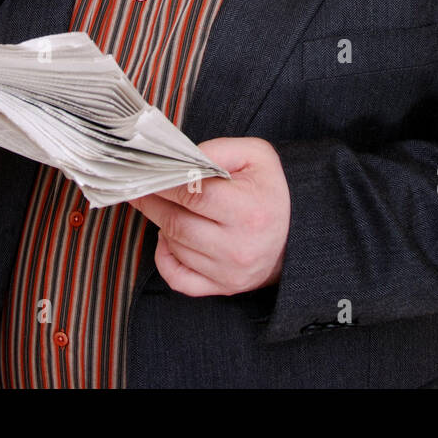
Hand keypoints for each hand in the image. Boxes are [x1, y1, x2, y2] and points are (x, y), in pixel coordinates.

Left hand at [127, 136, 289, 296]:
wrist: (297, 232)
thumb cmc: (270, 190)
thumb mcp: (256, 156)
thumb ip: (217, 150)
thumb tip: (181, 160)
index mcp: (249, 211)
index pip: (192, 195)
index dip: (163, 182)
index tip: (146, 172)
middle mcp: (238, 247)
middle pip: (176, 223)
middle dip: (152, 202)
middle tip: (141, 187)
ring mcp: (229, 272)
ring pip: (174, 246)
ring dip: (162, 225)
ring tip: (165, 206)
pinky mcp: (222, 287)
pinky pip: (178, 279)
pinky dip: (165, 259)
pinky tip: (169, 239)